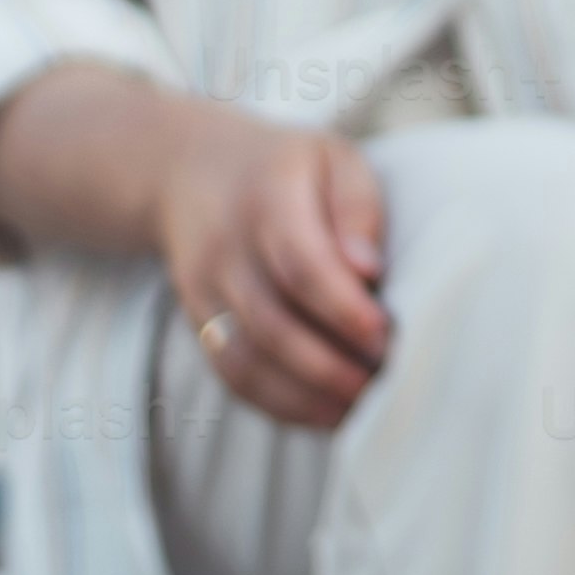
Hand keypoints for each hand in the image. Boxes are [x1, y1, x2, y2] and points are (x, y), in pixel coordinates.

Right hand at [156, 108, 393, 430]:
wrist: (190, 171)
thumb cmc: (289, 170)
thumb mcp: (334, 160)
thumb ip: (357, 208)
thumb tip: (368, 270)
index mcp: (267, 197)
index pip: (300, 262)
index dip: (342, 308)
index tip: (384, 337)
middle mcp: (225, 247)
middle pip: (271, 322)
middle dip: (330, 365)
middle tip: (384, 384)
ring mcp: (204, 289)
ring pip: (247, 359)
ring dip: (307, 395)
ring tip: (362, 408)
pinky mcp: (198, 321)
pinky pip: (232, 375)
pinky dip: (279, 405)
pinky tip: (326, 414)